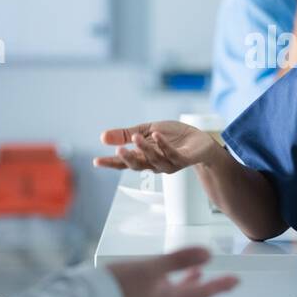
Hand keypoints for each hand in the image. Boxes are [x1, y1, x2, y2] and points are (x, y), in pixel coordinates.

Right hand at [93, 121, 218, 173]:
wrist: (199, 139)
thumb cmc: (173, 136)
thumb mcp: (146, 131)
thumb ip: (126, 134)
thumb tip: (102, 137)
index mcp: (144, 157)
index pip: (124, 163)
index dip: (111, 163)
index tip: (96, 161)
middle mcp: (154, 164)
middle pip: (138, 165)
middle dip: (127, 159)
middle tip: (117, 151)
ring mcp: (169, 164)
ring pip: (154, 160)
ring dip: (144, 148)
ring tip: (135, 137)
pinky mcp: (183, 159)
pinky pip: (172, 155)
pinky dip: (163, 145)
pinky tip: (156, 135)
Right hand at [106, 247, 237, 296]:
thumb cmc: (119, 284)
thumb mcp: (152, 268)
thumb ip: (180, 260)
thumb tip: (209, 255)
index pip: (200, 293)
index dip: (219, 286)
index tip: (236, 282)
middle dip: (206, 287)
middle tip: (222, 280)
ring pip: (174, 295)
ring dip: (188, 284)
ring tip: (197, 273)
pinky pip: (159, 294)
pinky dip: (169, 284)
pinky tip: (162, 277)